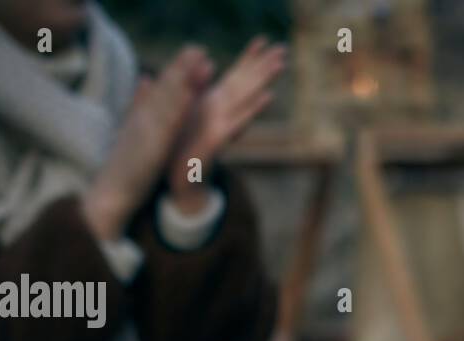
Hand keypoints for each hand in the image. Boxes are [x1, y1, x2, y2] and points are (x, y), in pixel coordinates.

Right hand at [82, 47, 211, 239]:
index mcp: (142, 117)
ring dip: (181, 84)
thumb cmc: (125, 166)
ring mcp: (146, 133)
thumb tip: (146, 77)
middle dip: (180, 69)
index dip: (176, 70)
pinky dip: (178, 109)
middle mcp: (143, 120)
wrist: (111, 195)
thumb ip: (140, 104)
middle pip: (163, 90)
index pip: (161, 89)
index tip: (193, 52)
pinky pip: (167, 126)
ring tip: (196, 66)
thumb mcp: (133, 130)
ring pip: (166, 103)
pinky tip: (190, 97)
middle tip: (197, 49)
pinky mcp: (151, 148)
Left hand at [168, 37, 285, 211]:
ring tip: (281, 66)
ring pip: (247, 99)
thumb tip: (204, 68)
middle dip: (264, 66)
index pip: (235, 75)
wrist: (179, 178)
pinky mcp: (219, 140)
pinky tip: (268, 97)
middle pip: (247, 84)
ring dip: (264, 81)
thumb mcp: (188, 112)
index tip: (264, 39)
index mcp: (214, 103)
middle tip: (285, 50)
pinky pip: (238, 122)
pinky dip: (252, 109)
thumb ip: (197, 91)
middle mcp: (224, 112)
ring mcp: (224, 125)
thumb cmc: (182, 145)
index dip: (248, 57)